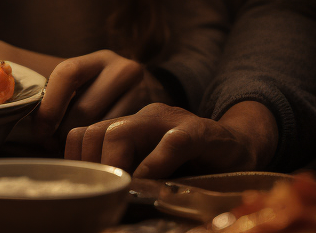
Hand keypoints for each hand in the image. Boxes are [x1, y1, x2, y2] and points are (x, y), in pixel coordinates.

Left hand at [34, 50, 163, 147]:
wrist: (153, 90)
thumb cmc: (106, 91)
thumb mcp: (89, 82)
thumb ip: (63, 94)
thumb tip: (35, 125)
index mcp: (99, 59)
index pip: (67, 73)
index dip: (50, 105)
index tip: (41, 131)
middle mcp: (123, 69)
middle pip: (84, 108)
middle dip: (64, 132)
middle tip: (54, 145)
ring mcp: (141, 91)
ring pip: (101, 127)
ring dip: (82, 144)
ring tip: (73, 149)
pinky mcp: (150, 114)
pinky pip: (119, 138)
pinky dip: (101, 148)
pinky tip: (94, 151)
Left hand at [64, 101, 273, 177]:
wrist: (238, 147)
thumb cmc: (190, 164)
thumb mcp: (150, 166)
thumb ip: (126, 171)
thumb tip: (95, 198)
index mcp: (128, 125)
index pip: (82, 134)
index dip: (77, 161)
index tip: (87, 188)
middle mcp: (144, 117)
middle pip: (96, 132)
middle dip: (94, 166)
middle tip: (106, 193)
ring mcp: (170, 121)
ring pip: (122, 132)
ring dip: (117, 165)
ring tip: (126, 189)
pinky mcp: (199, 131)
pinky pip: (171, 142)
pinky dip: (156, 164)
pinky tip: (154, 182)